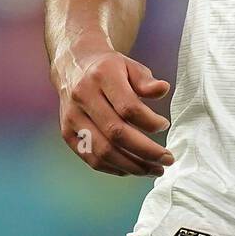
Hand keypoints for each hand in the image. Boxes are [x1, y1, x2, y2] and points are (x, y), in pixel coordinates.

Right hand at [54, 46, 174, 177]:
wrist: (74, 65)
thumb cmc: (109, 68)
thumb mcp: (130, 66)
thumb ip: (146, 81)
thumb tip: (163, 90)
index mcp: (101, 77)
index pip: (127, 107)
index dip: (149, 122)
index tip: (165, 125)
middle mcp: (83, 97)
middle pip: (116, 133)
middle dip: (145, 151)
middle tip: (167, 159)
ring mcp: (72, 117)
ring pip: (102, 151)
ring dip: (132, 165)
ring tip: (154, 169)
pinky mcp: (67, 133)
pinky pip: (90, 157)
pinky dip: (114, 168)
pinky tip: (133, 168)